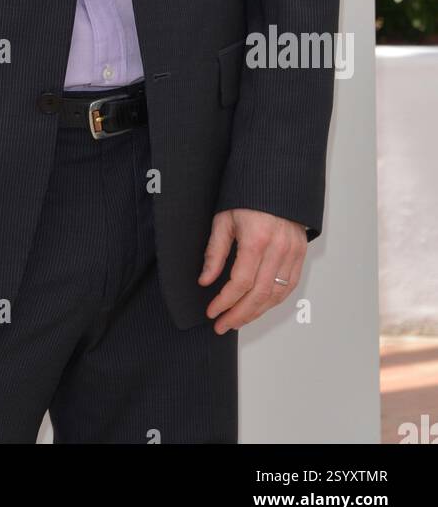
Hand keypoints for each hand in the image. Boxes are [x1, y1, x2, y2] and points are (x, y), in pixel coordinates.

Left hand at [198, 208, 305, 333]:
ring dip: (256, 312)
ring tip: (238, 320)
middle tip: (222, 325)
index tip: (212, 311)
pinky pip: (289, 286)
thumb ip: (215, 252)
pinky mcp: (300, 253)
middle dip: (239, 314)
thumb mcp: (224, 220)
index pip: (240, 283)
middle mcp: (278, 249)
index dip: (225, 302)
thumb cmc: (246, 197)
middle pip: (259, 295)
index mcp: (256, 239)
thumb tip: (205, 280)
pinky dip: (274, 301)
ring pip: (276, 295)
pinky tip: (259, 307)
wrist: (275, 181)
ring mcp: (292, 252)